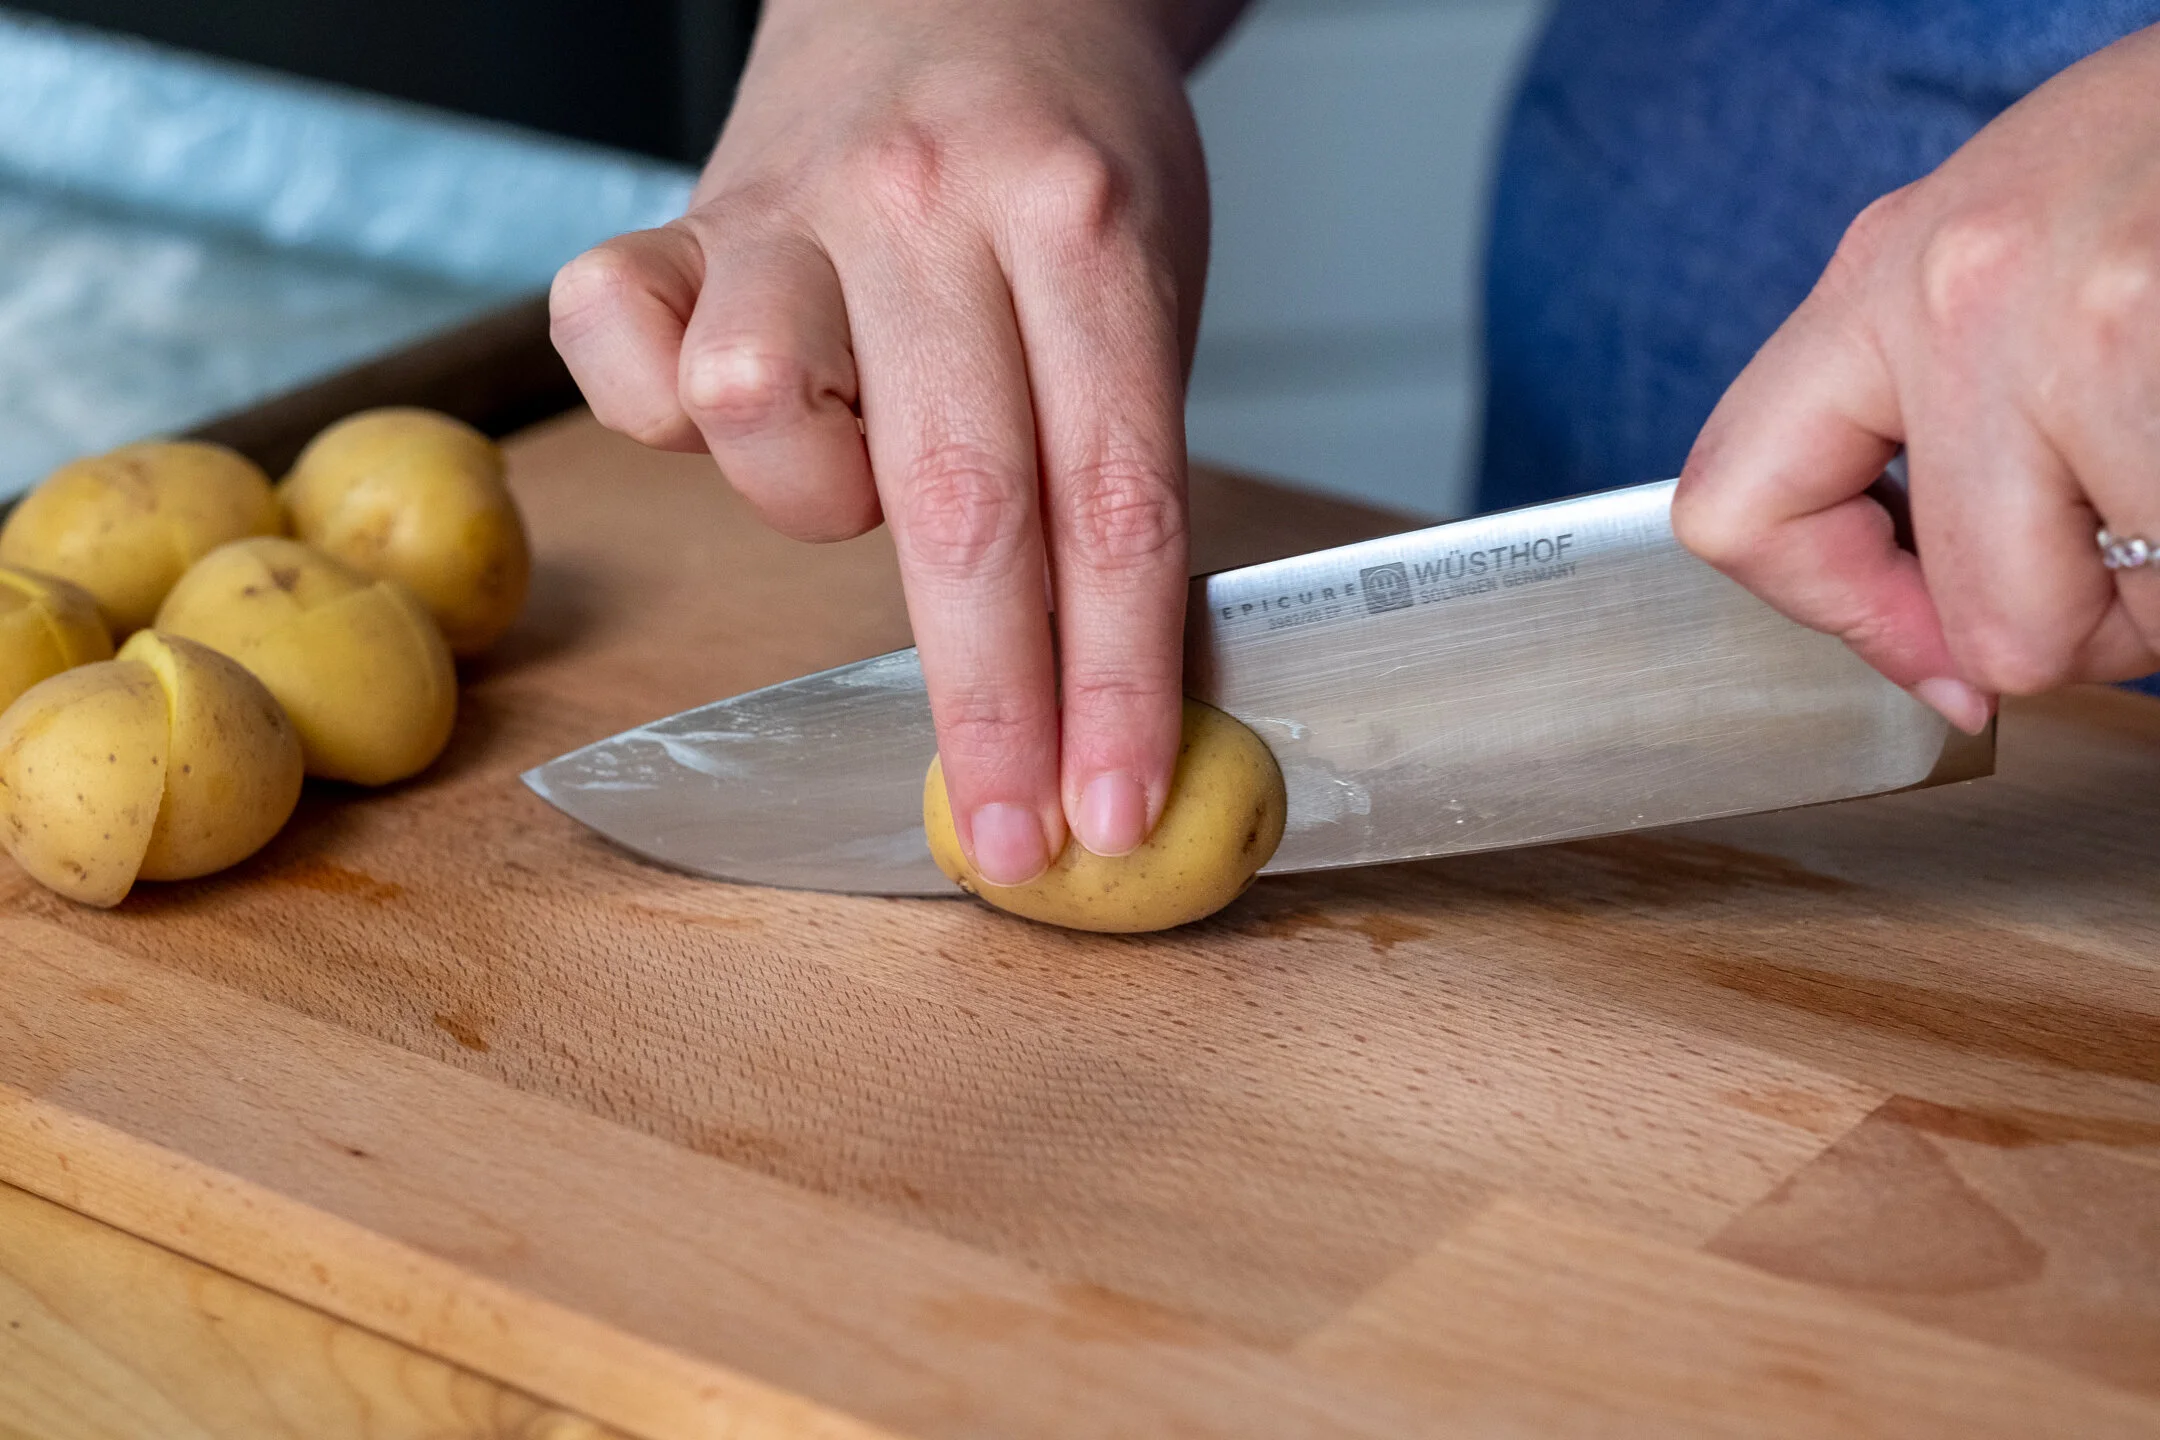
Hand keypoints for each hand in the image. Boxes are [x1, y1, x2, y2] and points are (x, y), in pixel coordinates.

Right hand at [550, 0, 1229, 882]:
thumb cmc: (1062, 163)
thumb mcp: (1148, 284)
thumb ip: (1115, 465)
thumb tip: (1109, 703)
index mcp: (1080, 226)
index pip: (1113, 503)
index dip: (1117, 683)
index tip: (1115, 813)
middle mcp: (928, 208)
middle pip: (960, 505)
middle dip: (989, 703)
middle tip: (1006, 835)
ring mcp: (787, 204)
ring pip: (756, 416)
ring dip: (812, 499)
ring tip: (858, 456)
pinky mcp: (675, 213)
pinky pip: (607, 339)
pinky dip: (650, 406)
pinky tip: (723, 405)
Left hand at [1673, 24, 2159, 732]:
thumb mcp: (2006, 265)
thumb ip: (1945, 426)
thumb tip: (1949, 657)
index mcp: (1887, 277)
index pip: (1739, 510)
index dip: (1845, 618)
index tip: (1935, 651)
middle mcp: (1961, 299)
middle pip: (1982, 617)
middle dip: (2083, 623)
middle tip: (2143, 540)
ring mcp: (2084, 326)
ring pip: (2113, 618)